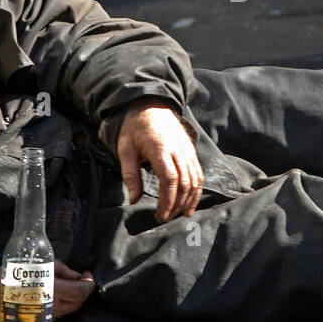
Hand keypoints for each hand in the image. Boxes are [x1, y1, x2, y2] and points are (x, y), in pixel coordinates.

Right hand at [0, 260, 94, 321]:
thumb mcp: (33, 265)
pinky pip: (55, 315)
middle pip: (78, 303)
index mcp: (53, 292)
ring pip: (68, 310)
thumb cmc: (5, 279)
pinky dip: (59, 305)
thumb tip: (73, 274)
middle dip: (81, 290)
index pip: (82, 292)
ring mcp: (44, 319)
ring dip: (71, 299)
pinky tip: (51, 295)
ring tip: (63, 285)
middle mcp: (52, 308)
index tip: (86, 274)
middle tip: (76, 278)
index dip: (89, 283)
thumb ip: (58, 269)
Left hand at [115, 98, 203, 222]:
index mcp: (160, 149)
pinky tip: (190, 201)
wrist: (149, 103)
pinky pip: (198, 172)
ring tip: (181, 214)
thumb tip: (133, 199)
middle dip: (177, 204)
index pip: (170, 179)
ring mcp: (187, 149)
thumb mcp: (124, 148)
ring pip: (195, 179)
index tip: (160, 214)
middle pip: (185, 182)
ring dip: (190, 199)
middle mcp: (178, 149)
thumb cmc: (134, 127)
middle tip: (166, 218)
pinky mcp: (190, 149)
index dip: (167, 200)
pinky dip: (196, 189)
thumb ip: (129, 174)